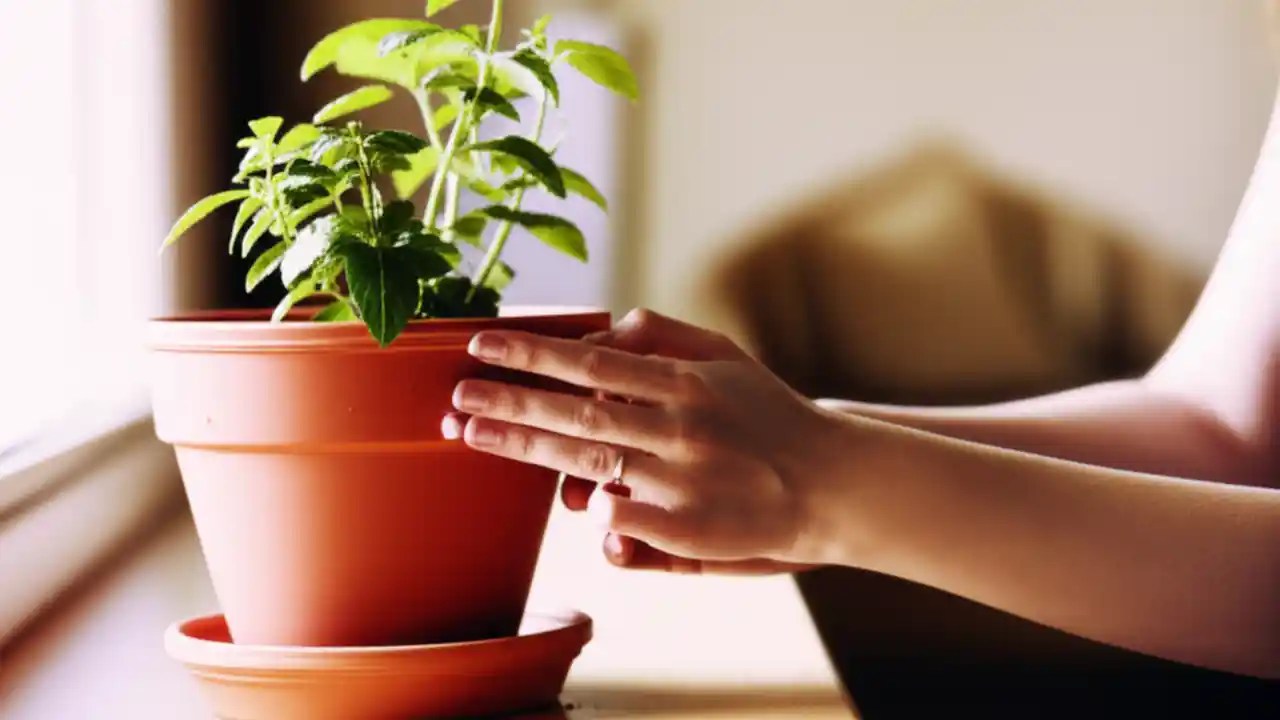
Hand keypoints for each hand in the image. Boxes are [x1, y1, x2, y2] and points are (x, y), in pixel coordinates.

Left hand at [442, 309, 837, 573]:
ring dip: (525, 448)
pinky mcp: (687, 532)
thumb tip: (604, 330)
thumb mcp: (726, 357)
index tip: (482, 345)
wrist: (832, 485)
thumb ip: (664, 336)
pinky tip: (566, 500)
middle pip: (576, 414)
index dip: (532, 354)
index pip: (592, 364)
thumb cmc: (769, 414)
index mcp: (686, 383)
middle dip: (509, 403)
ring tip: (474, 434)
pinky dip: (591, 509)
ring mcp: (681, 483)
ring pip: (587, 465)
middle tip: (456, 398)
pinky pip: (618, 521)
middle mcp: (680, 430)